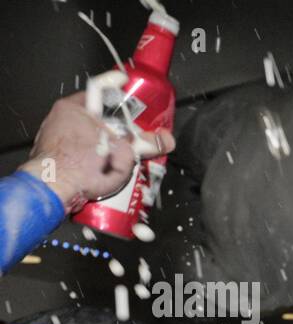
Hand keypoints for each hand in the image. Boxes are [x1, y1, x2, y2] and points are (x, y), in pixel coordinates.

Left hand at [18, 92, 174, 214]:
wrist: (52, 190)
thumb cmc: (81, 165)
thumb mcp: (123, 153)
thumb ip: (147, 144)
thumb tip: (167, 140)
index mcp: (74, 107)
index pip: (100, 92)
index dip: (119, 96)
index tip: (129, 97)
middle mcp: (59, 119)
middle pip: (94, 118)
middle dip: (114, 129)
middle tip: (129, 139)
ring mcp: (52, 138)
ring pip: (85, 137)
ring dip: (101, 146)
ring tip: (116, 160)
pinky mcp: (51, 157)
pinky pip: (75, 153)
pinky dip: (88, 160)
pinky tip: (99, 172)